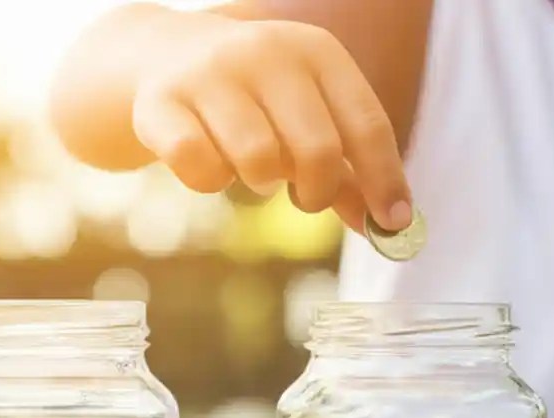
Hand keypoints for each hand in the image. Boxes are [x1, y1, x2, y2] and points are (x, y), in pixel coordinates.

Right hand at [130, 14, 412, 233]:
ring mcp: (210, 73)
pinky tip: (210, 166)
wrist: (160, 55)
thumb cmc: (255, 100)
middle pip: (318, 150)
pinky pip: (200, 167)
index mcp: (316, 52)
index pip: (368, 124)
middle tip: (306, 198)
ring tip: (255, 171)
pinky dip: (210, 182)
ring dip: (262, 185)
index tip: (392, 224)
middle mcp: (267, 52)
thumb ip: (350, 173)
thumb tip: (389, 228)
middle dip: (319, 192)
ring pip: (259, 160)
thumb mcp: (307, 120)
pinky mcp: (160, 102)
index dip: (385, 179)